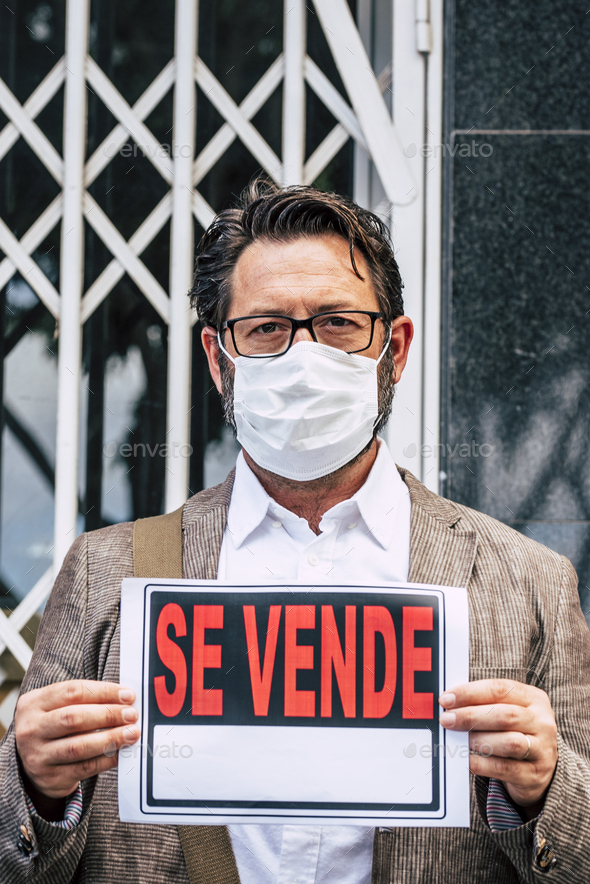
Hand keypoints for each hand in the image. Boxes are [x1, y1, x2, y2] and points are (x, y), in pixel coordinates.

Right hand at [15, 680, 139, 808]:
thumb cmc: (55, 725)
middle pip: (73, 718)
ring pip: (78, 747)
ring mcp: (38, 756)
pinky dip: (106, 759)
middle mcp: (31, 729)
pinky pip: (84, 768)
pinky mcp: (50, 778)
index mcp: (33, 703)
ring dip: (110, 739)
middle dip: (108, 715)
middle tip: (132, 715)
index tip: (128, 695)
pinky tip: (121, 752)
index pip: (72, 691)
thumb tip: (126, 699)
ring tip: (132, 733)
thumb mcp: (58, 706)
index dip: (104, 692)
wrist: (31, 761)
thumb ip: (86, 699)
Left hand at [439, 679, 557, 809]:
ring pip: (509, 742)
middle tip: (447, 720)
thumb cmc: (516, 730)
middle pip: (504, 715)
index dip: (470, 693)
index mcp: (533, 698)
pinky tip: (468, 760)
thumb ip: (484, 703)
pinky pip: (505, 768)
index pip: (500, 689)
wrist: (541, 767)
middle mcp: (542, 722)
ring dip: (478, 740)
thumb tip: (449, 703)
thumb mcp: (508, 710)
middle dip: (470, 716)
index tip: (446, 699)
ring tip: (459, 739)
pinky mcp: (535, 774)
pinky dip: (482, 764)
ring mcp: (543, 749)